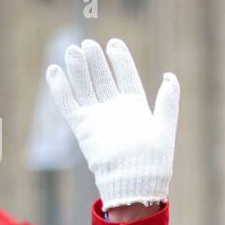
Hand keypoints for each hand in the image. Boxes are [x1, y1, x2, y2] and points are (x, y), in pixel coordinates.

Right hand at [45, 38, 179, 210]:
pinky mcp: (83, 128)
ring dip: (79, 69)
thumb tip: (170, 76)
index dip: (120, 60)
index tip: (114, 43)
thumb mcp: (165, 126)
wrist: (135, 182)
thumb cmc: (154, 159)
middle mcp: (115, 110)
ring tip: (73, 50)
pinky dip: (60, 89)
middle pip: (103, 79)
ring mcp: (98, 118)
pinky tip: (54, 71)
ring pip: (85, 88)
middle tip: (89, 44)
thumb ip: (167, 101)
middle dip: (96, 61)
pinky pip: (69, 105)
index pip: (127, 77)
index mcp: (136, 107)